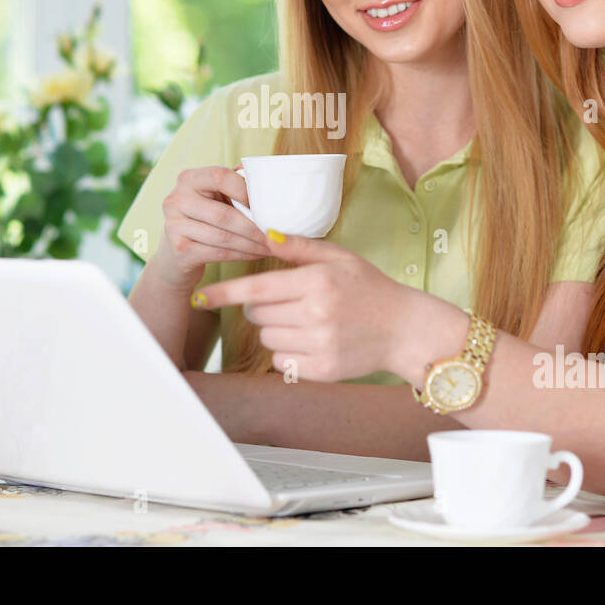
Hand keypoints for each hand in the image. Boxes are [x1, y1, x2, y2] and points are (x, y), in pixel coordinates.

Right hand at [153, 165, 270, 290]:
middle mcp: (176, 199)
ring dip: (252, 243)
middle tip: (275, 233)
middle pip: (223, 213)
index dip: (245, 191)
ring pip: (223, 236)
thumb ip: (235, 187)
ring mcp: (173, 225)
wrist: (175, 258)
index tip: (265, 204)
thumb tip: (270, 185)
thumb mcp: (214, 199)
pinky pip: (218, 253)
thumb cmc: (204, 222)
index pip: (220, 176)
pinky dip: (243, 255)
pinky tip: (258, 254)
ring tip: (272, 246)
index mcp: (188, 179)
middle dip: (254, 226)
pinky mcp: (179, 250)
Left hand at [192, 229, 425, 381]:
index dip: (223, 294)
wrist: (405, 329)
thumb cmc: (370, 288)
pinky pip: (282, 363)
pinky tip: (312, 341)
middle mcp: (316, 314)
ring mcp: (320, 345)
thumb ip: (299, 247)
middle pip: (258, 315)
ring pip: (268, 339)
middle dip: (262, 307)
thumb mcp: (339, 257)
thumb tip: (263, 233)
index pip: (256, 290)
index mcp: (317, 282)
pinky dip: (289, 353)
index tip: (199, 298)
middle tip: (289, 301)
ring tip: (306, 321)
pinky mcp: (323, 371)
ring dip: (276, 330)